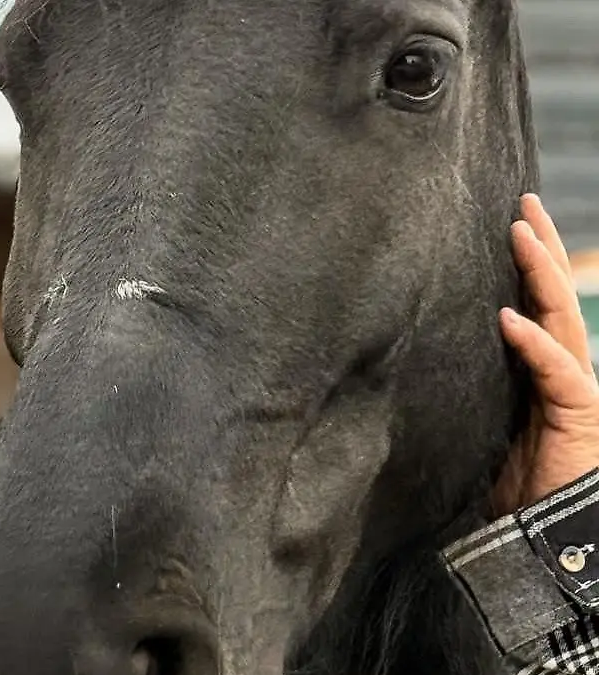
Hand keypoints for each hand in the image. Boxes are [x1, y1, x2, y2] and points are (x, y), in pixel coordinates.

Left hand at [492, 194, 598, 516]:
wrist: (536, 537)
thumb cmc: (500, 484)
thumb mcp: (470, 421)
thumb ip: (460, 386)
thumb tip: (405, 353)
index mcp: (537, 371)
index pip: (534, 306)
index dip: (525, 266)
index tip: (507, 221)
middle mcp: (561, 373)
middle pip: (554, 300)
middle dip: (541, 250)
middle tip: (523, 203)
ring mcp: (576, 393)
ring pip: (563, 322)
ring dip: (543, 276)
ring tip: (523, 233)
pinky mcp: (579, 418)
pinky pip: (560, 374)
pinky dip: (535, 345)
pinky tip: (510, 319)